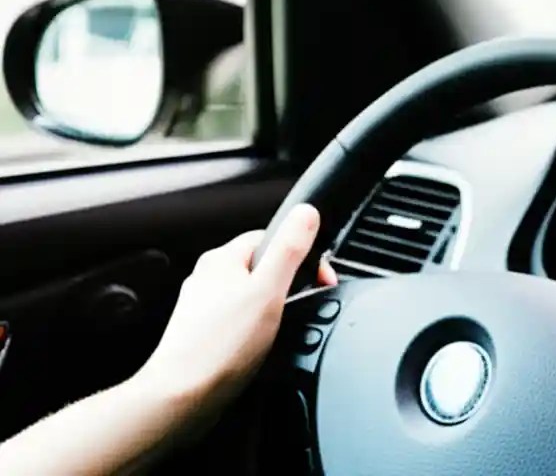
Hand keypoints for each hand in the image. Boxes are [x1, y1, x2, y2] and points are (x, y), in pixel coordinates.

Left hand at [134, 204, 336, 435]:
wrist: (182, 397)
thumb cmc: (221, 347)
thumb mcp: (268, 290)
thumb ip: (289, 249)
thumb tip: (306, 212)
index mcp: (222, 259)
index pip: (271, 238)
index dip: (301, 255)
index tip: (319, 280)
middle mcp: (207, 278)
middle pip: (261, 267)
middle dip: (287, 285)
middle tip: (298, 309)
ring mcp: (202, 308)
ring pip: (250, 296)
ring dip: (271, 309)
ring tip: (277, 332)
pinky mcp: (202, 334)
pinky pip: (238, 321)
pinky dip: (254, 331)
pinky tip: (258, 349)